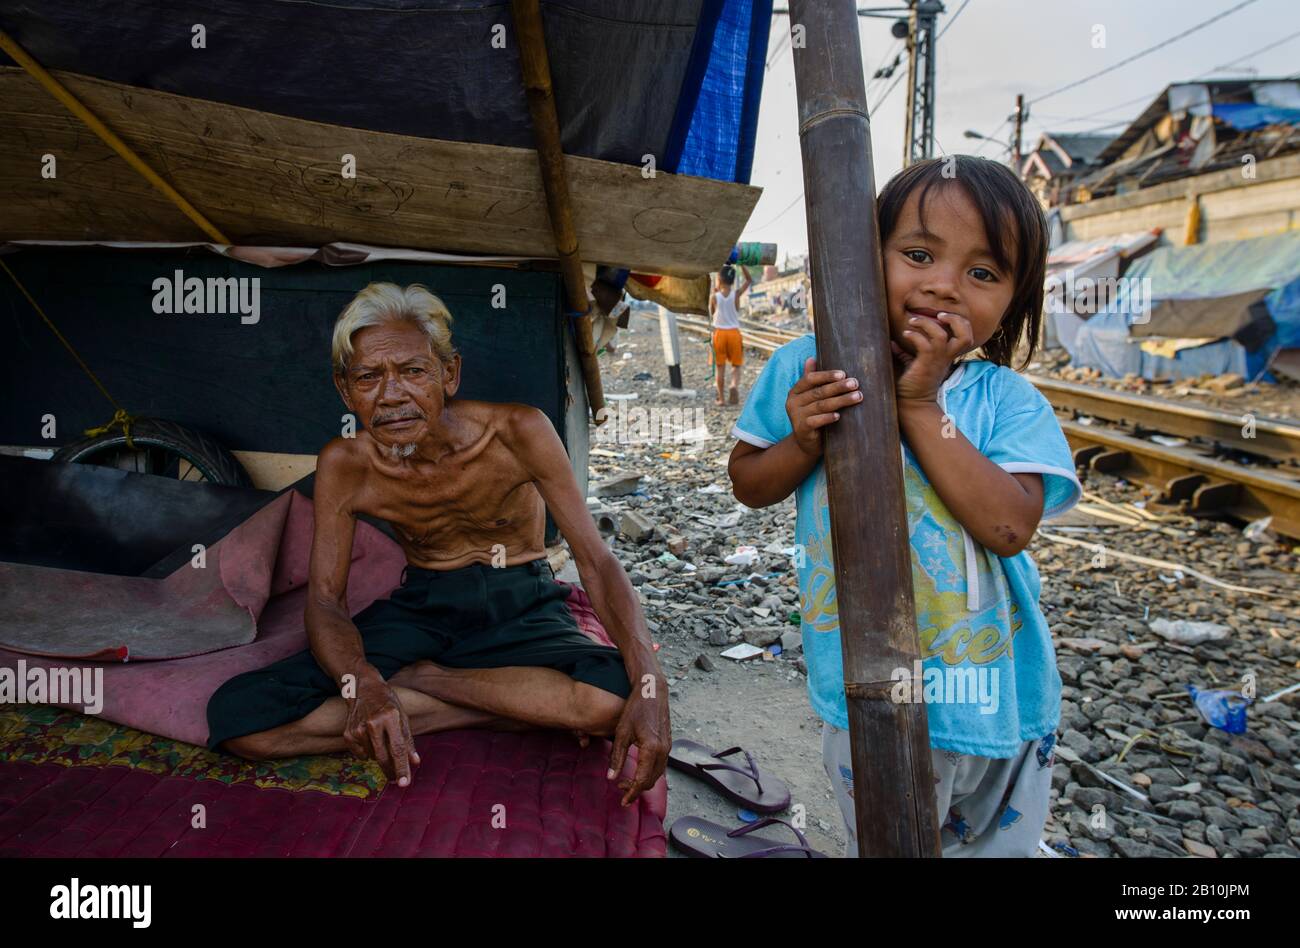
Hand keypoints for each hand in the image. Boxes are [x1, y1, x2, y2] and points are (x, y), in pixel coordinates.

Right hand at [343, 675, 419, 786]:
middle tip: (397, 780)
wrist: (363, 688)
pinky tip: (369, 737)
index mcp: (391, 717)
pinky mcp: (348, 734)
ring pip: (372, 756)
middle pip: (383, 757)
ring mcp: (358, 729)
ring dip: (380, 756)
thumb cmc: (387, 703)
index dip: (402, 768)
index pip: (398, 748)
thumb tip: (415, 762)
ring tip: (381, 740)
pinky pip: (361, 754)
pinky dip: (368, 751)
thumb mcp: (402, 717)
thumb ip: (408, 741)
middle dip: (391, 771)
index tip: (404, 783)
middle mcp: (373, 723)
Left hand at [606, 681, 670, 806]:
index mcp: (651, 749)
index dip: (632, 793)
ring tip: (626, 781)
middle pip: (652, 780)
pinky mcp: (668, 743)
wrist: (652, 691)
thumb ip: (617, 757)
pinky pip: (660, 765)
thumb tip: (610, 778)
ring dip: (644, 781)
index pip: (642, 780)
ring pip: (658, 774)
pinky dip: (650, 772)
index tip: (622, 801)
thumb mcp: (621, 733)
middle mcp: (663, 751)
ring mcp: (668, 747)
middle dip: (637, 789)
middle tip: (621, 790)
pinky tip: (638, 770)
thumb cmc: (635, 709)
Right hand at [785, 356, 862, 457]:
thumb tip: (812, 357)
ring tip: (857, 396)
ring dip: (840, 400)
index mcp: (795, 391)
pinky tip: (839, 415)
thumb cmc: (813, 416)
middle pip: (818, 392)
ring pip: (820, 405)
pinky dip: (827, 418)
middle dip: (838, 387)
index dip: (826, 375)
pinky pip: (815, 421)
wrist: (806, 444)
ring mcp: (796, 416)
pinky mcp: (801, 430)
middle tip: (855, 383)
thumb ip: (811, 379)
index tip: (843, 374)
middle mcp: (793, 402)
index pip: (810, 379)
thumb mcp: (810, 397)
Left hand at [892, 311, 972, 403]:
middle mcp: (946, 356)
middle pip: (966, 335)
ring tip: (912, 321)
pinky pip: (924, 344)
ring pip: (942, 335)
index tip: (942, 316)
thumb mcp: (912, 364)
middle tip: (939, 315)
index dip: (960, 322)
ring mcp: (937, 360)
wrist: (912, 402)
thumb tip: (892, 341)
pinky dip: (914, 336)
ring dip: (927, 323)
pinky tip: (905, 335)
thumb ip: (905, 352)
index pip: (967, 335)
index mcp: (948, 354)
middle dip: (955, 319)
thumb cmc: (912, 383)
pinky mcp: (925, 364)